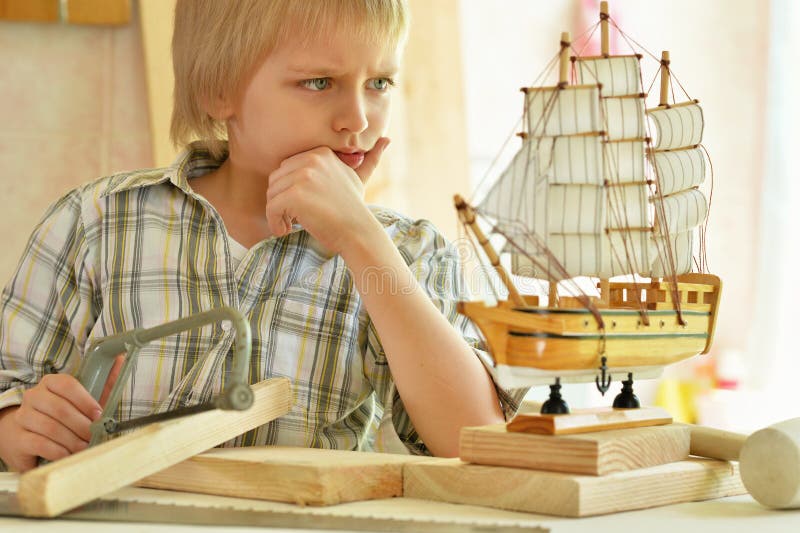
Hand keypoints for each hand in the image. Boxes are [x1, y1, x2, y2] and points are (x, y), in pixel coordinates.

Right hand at [0, 355, 124, 471]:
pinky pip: (39, 443)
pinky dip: (58, 451)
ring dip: (72, 440)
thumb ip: (105, 382)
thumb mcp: (85, 400)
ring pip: (50, 427)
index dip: (86, 401)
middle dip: (82, 425)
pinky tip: (67, 455)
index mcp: (51, 382)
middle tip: (94, 437)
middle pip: (60, 409)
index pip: (68, 385)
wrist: (27, 437)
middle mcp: (34, 396)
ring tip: (84, 448)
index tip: (100, 415)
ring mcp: (23, 416)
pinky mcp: (18, 438)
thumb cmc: (63, 417)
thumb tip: (122, 358)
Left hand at [265, 137, 389, 253]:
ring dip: (276, 213)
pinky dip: (274, 222)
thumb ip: (370, 159)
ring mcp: (303, 176)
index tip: (300, 207)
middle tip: (292, 218)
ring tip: (289, 225)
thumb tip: (386, 139)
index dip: (289, 189)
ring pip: (272, 193)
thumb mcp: (360, 178)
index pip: (287, 168)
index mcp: (321, 152)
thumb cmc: (354, 209)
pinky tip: (285, 230)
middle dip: (280, 200)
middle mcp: (312, 159)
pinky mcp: (295, 195)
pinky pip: (271, 207)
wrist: (358, 232)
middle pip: (276, 179)